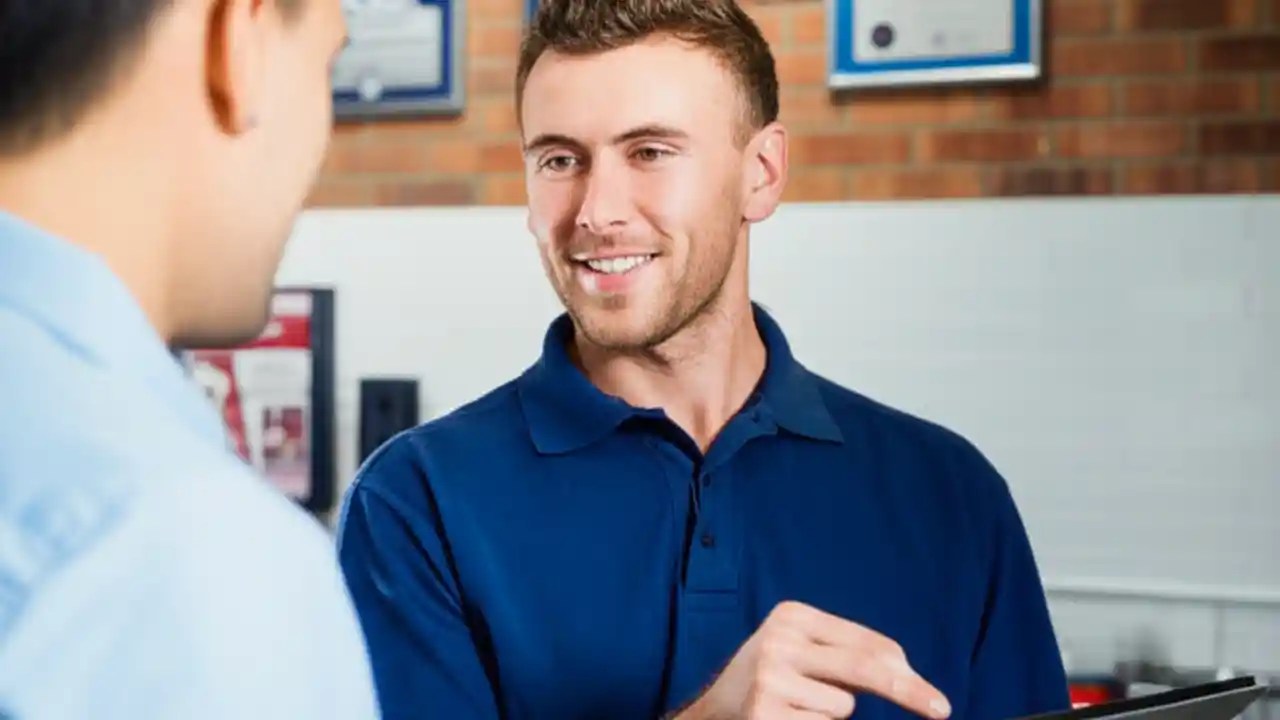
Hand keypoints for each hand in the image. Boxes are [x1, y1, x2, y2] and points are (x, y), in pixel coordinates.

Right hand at [674, 601, 951, 719]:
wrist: (714, 709)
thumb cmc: (774, 679)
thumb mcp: (803, 651)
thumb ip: (848, 655)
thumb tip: (907, 675)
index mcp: (792, 616)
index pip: (866, 643)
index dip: (906, 672)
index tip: (936, 700)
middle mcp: (778, 641)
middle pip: (863, 667)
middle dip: (908, 692)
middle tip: (941, 710)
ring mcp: (769, 678)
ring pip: (843, 706)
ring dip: (832, 714)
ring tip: (799, 706)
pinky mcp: (763, 713)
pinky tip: (788, 717)